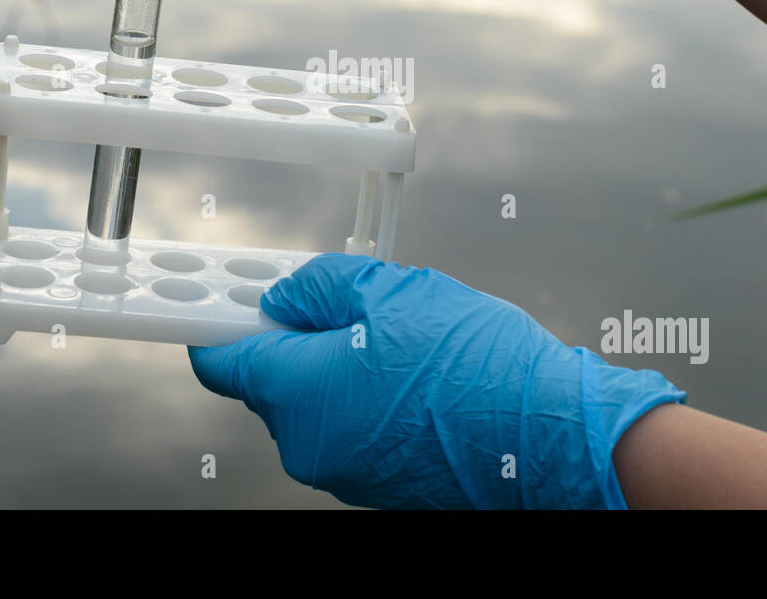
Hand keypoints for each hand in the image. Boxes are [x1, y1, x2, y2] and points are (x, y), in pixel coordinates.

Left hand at [188, 254, 683, 508]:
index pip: (220, 359)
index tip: (215, 294)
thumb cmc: (479, 366)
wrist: (551, 435)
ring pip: (314, 402)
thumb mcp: (391, 290)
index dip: (215, 317)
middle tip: (337, 297)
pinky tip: (410, 369)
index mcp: (298, 394)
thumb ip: (320, 286)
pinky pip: (349, 427)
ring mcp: (344, 470)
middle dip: (293, 334)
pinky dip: (362, 395)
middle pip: (269, 379)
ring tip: (395, 333)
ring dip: (335, 363)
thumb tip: (286, 294)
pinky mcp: (378, 480)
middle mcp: (310, 444)